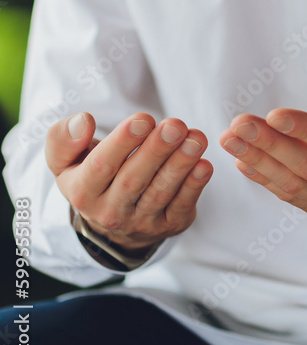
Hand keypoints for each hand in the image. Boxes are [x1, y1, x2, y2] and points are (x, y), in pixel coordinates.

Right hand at [46, 112, 213, 252]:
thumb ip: (64, 138)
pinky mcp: (169, 225)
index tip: (143, 119)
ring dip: (181, 164)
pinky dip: (195, 185)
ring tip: (196, 139)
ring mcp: (141, 222)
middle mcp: (109, 211)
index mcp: (81, 191)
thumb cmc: (92, 176)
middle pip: (134, 179)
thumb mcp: (65, 160)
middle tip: (175, 125)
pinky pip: (182, 205)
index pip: (101, 165)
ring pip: (161, 192)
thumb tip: (84, 120)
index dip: (122, 142)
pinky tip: (204, 164)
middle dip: (156, 150)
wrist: (112, 222)